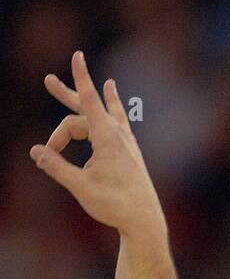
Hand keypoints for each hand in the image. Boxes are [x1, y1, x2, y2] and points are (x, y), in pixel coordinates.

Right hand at [29, 50, 165, 238]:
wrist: (145, 222)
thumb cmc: (114, 205)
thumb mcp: (80, 186)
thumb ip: (56, 167)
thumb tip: (35, 152)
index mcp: (107, 138)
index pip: (88, 100)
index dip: (80, 77)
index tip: (78, 55)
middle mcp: (119, 136)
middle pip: (86, 110)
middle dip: (67, 95)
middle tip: (49, 81)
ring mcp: (127, 145)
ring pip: (102, 118)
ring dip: (91, 105)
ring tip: (104, 84)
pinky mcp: (131, 155)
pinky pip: (118, 127)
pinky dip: (112, 116)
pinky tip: (112, 114)